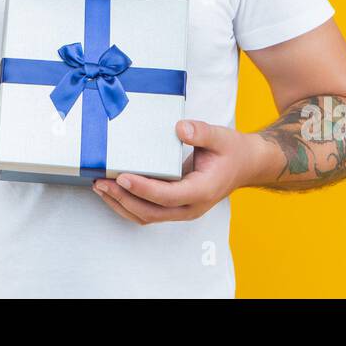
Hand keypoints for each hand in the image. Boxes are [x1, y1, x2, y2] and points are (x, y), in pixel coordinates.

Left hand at [91, 119, 253, 223]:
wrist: (245, 165)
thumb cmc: (232, 151)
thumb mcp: (221, 137)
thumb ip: (201, 133)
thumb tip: (180, 129)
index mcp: (202, 191)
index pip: (167, 196)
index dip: (143, 188)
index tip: (122, 176)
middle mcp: (190, 207)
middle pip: (151, 212)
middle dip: (123, 199)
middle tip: (101, 182)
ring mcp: (182, 210)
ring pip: (146, 216)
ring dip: (121, 204)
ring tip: (100, 187)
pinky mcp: (174, 207)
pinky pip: (148, 212)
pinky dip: (128, 203)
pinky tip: (113, 191)